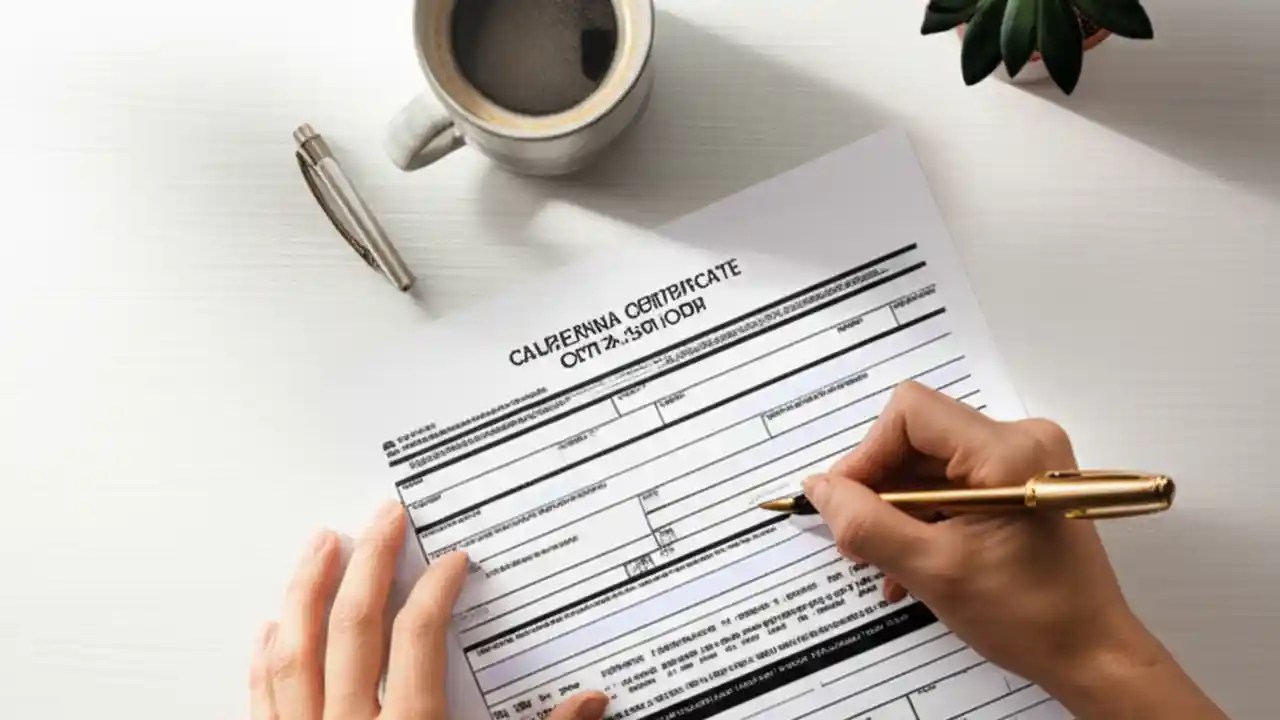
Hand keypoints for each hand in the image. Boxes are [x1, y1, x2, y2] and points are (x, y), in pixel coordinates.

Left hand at [250, 501, 609, 719]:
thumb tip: (591, 703)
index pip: (418, 637)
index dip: (436, 589)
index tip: (452, 562)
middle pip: (352, 626)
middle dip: (369, 561)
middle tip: (381, 518)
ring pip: (292, 649)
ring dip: (305, 590)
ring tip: (320, 545)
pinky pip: (261, 697)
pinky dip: (266, 655)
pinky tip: (271, 626)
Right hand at [805, 381, 1223, 718]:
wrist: (1092, 655)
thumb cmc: (1028, 615)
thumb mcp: (932, 570)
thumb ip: (866, 524)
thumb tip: (819, 489)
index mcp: (1008, 451)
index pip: (911, 413)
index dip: (867, 454)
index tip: (845, 503)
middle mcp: (1022, 441)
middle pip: (919, 440)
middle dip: (880, 490)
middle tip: (855, 540)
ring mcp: (1025, 462)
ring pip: (932, 466)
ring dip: (899, 512)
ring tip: (882, 563)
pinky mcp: (1023, 484)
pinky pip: (955, 485)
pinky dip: (927, 519)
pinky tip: (912, 564)